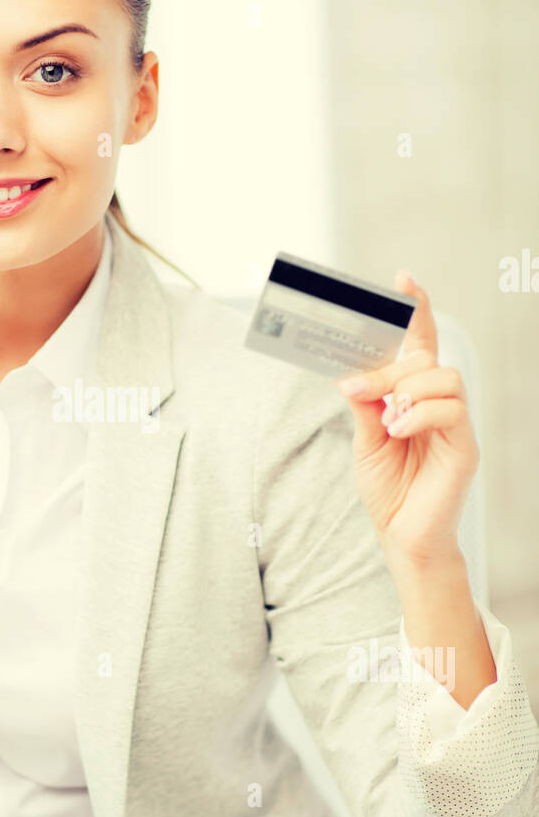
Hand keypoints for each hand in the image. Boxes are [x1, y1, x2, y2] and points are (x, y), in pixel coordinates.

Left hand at [334, 271, 479, 562]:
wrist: (401, 536)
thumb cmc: (388, 489)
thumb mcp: (365, 441)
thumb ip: (364, 406)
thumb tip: (353, 376)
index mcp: (413, 398)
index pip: (420, 345)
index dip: (416, 312)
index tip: (404, 280)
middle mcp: (439, 404)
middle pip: (425, 359)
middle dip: (389, 368)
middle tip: (361, 389)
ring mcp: (454, 424)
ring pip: (444, 377)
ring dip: (407, 391)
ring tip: (388, 420)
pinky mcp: (464, 446)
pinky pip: (451, 410)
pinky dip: (418, 415)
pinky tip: (399, 432)